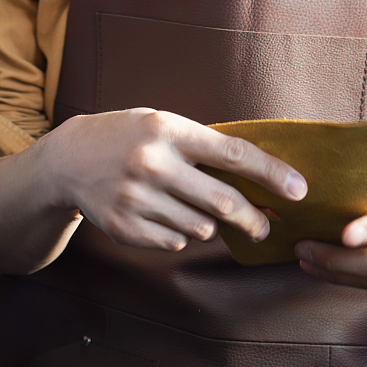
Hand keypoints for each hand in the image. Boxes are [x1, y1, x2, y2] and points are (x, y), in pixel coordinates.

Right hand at [27, 108, 306, 252]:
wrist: (67, 160)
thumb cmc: (127, 136)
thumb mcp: (160, 124)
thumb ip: (202, 146)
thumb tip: (258, 176)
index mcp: (166, 130)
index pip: (233, 153)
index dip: (271, 174)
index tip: (298, 190)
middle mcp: (152, 164)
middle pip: (222, 201)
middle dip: (252, 218)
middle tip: (265, 226)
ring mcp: (136, 199)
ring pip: (201, 226)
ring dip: (209, 223)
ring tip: (191, 206)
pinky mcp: (124, 227)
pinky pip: (175, 241)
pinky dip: (181, 233)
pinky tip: (164, 215)